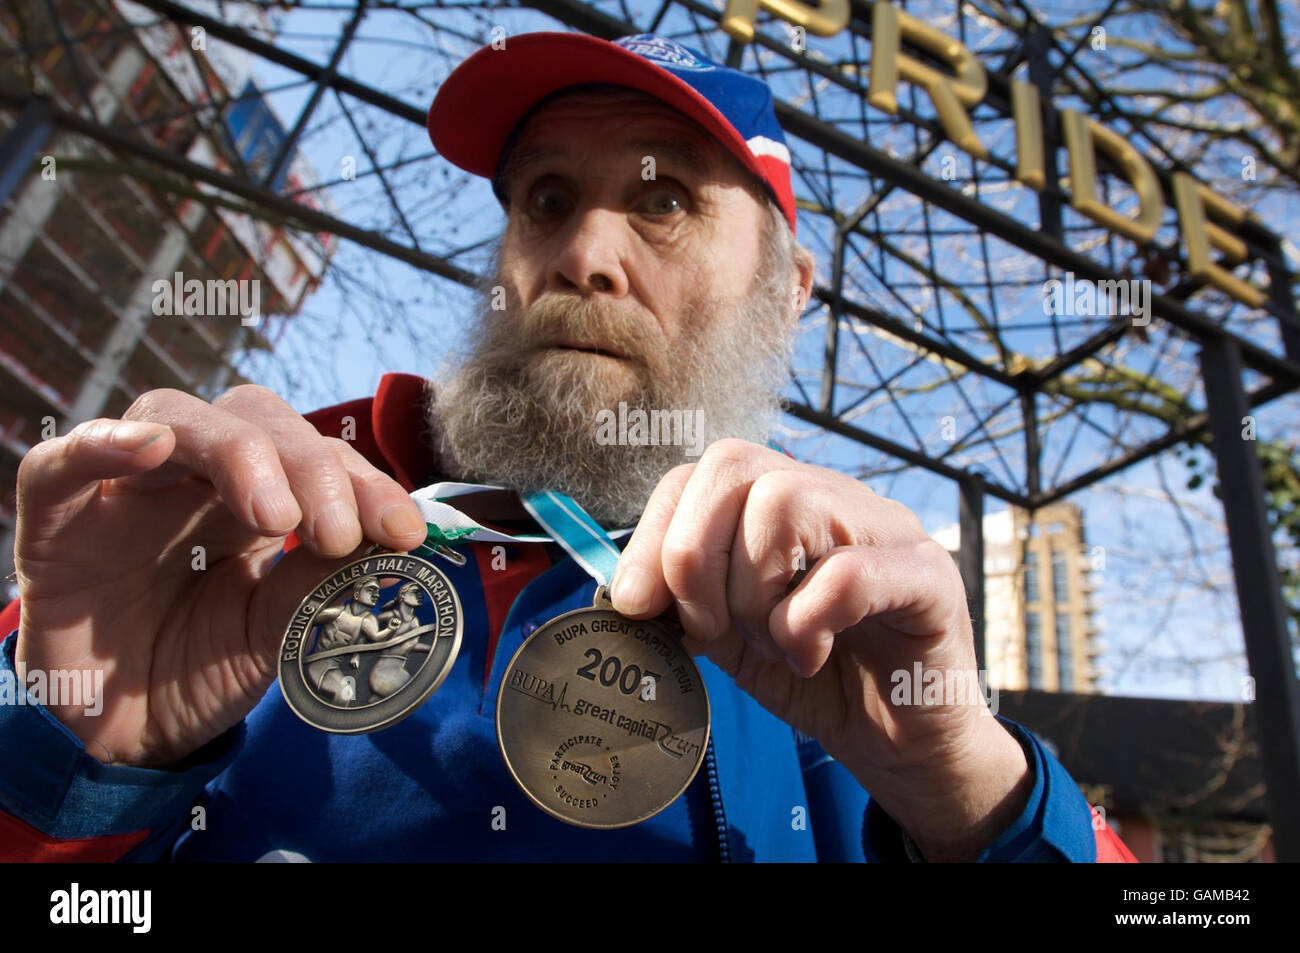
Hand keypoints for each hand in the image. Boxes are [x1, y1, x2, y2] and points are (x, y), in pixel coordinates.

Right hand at [13, 385, 426, 766]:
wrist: (124, 735)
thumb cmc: (203, 668)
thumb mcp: (277, 631)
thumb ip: (319, 582)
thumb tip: (388, 539)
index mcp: (257, 497)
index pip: (317, 459)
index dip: (366, 485)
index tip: (406, 532)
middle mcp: (194, 478)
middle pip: (255, 419)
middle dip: (311, 467)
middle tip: (338, 533)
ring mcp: (125, 490)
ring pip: (176, 415)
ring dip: (235, 452)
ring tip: (274, 514)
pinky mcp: (57, 521)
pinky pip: (61, 462)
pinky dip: (104, 443)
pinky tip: (148, 448)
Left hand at [610, 440, 1031, 860]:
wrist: (903, 744)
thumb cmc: (819, 679)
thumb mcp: (732, 638)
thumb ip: (684, 603)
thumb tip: (625, 591)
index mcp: (786, 501)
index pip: (701, 470)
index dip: (652, 532)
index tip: (635, 605)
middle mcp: (836, 495)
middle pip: (733, 465)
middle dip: (693, 554)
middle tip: (708, 629)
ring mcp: (887, 527)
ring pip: (783, 502)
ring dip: (752, 592)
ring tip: (771, 643)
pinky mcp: (930, 575)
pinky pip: (846, 574)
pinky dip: (804, 625)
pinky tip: (809, 658)